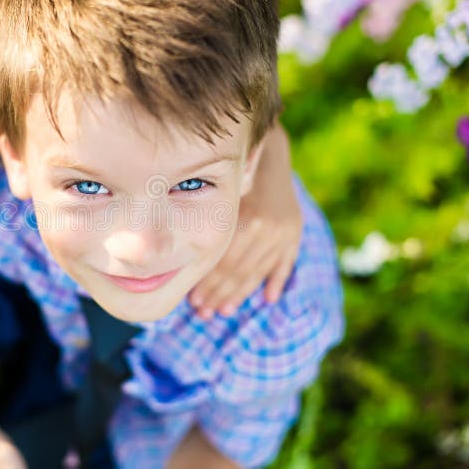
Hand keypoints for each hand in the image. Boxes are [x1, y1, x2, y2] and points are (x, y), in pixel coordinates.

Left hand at [188, 122, 301, 318]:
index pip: (224, 263)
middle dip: (219, 295)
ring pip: (258, 273)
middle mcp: (267, 229)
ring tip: (223, 310)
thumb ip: (205, 224)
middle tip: (203, 312)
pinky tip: (266, 300)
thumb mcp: (219, 196)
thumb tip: (173, 259)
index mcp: (245, 220)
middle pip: (239, 272)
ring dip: (239, 295)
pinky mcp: (295, 234)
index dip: (208, 285)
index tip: (193, 302)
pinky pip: (285, 264)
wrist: (269, 156)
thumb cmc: (232, 176)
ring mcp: (284, 234)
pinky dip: (275, 282)